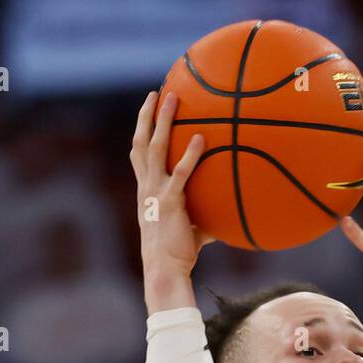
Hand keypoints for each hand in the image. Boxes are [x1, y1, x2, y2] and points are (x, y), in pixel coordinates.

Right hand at [129, 90, 214, 308]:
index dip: (141, 131)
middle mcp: (147, 187)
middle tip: (156, 92)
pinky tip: (200, 138)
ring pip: (155, 148)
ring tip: (172, 98)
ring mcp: (156, 192)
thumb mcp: (189, 231)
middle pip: (142, 142)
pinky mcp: (171, 201)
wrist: (166, 269)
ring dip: (162, 121)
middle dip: (147, 116)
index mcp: (146, 191)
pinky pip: (181, 173)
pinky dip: (190, 155)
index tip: (147, 111)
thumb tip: (223, 222)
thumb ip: (202, 219)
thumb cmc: (177, 254)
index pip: (139, 155)